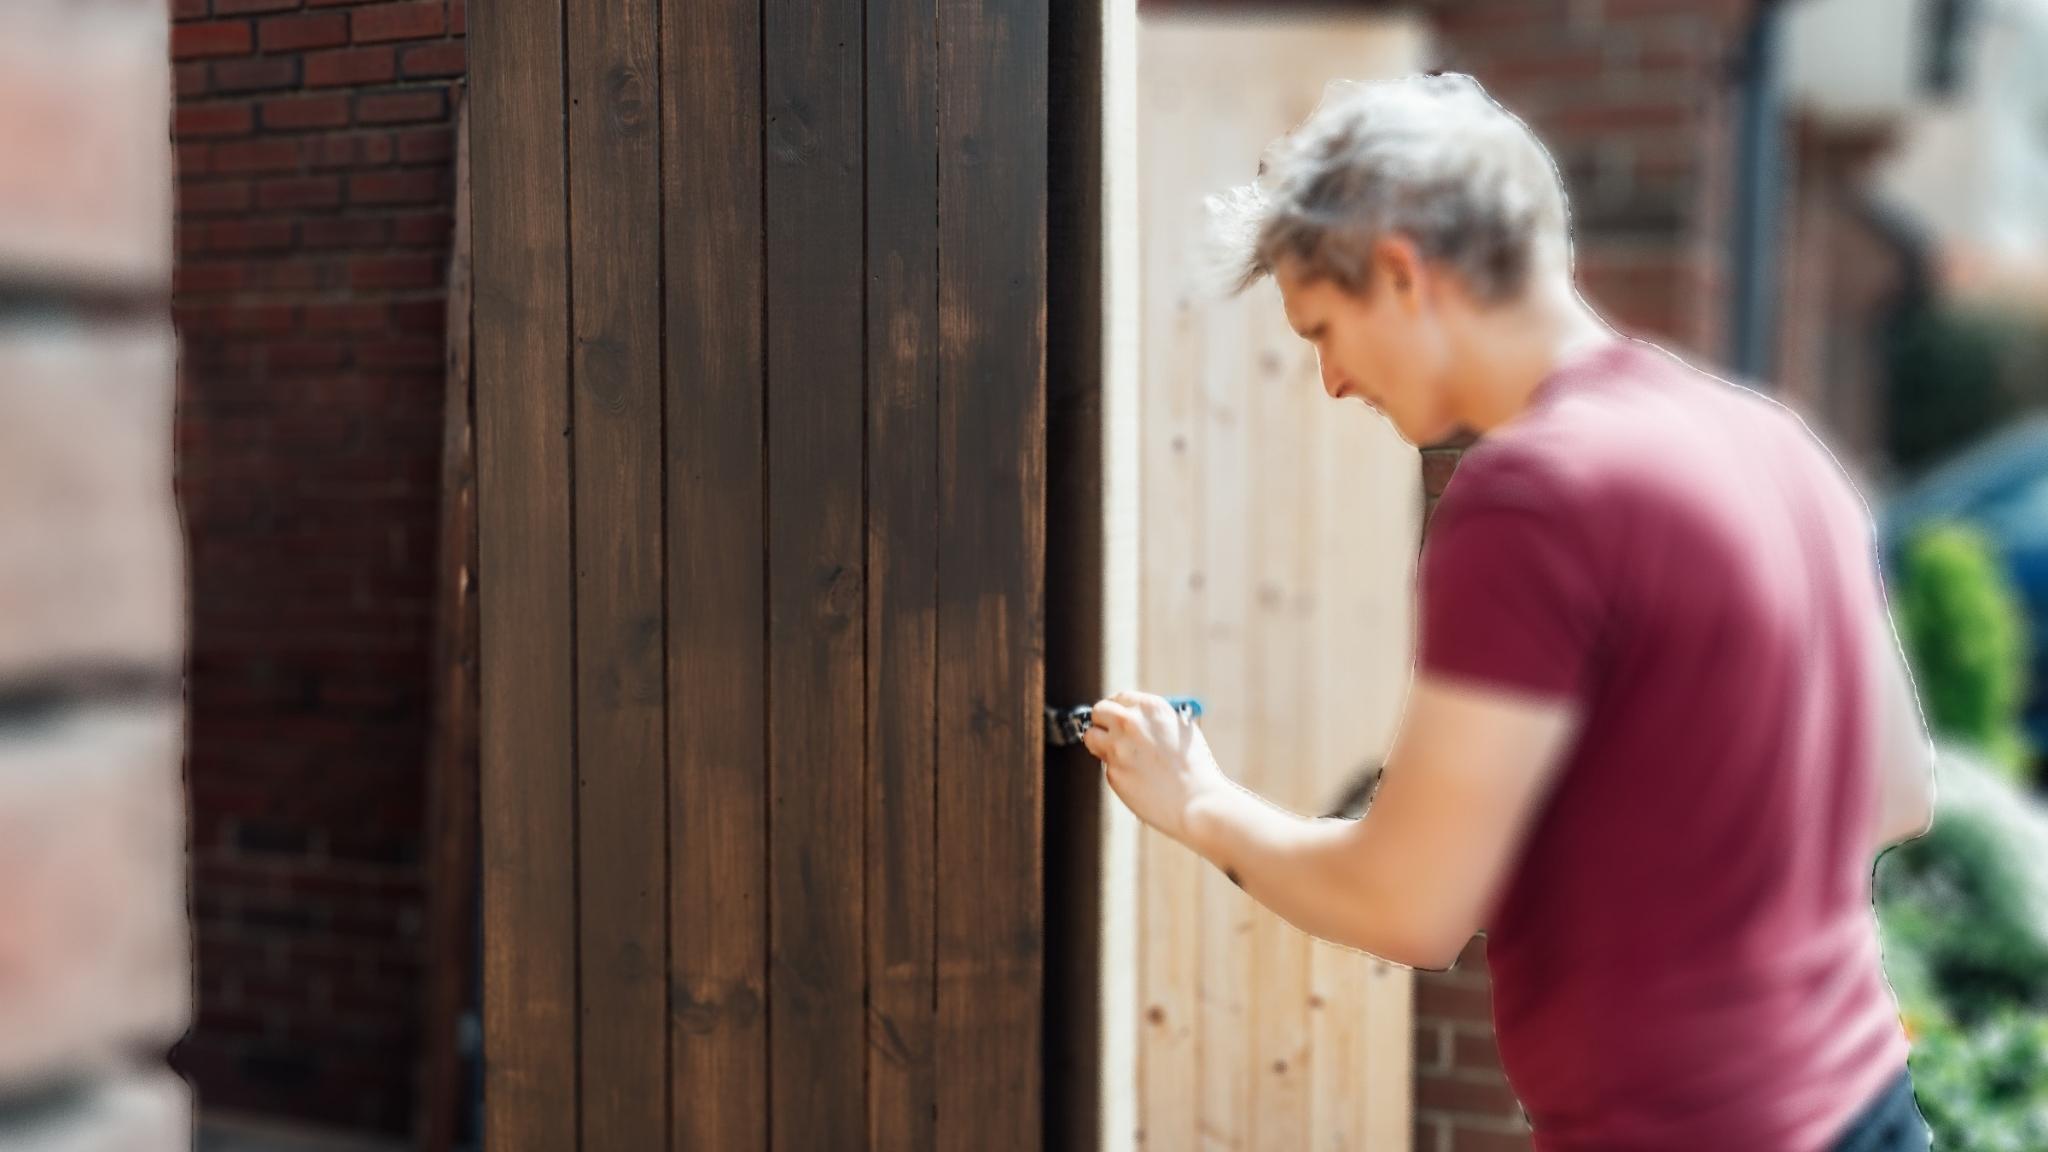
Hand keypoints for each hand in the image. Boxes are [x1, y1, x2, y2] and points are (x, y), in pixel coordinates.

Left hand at [1082, 691, 1230, 845]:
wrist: (1197, 801)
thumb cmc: (1195, 768)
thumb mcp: (1181, 730)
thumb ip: (1153, 721)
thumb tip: (1134, 718)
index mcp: (1150, 708)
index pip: (1119, 698)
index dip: (1117, 708)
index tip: (1116, 716)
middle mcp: (1129, 723)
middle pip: (1099, 711)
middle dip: (1101, 721)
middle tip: (1107, 732)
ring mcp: (1117, 747)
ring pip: (1091, 737)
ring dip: (1100, 743)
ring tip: (1120, 755)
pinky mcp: (1112, 772)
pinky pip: (1106, 766)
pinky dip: (1117, 771)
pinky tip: (1138, 779)